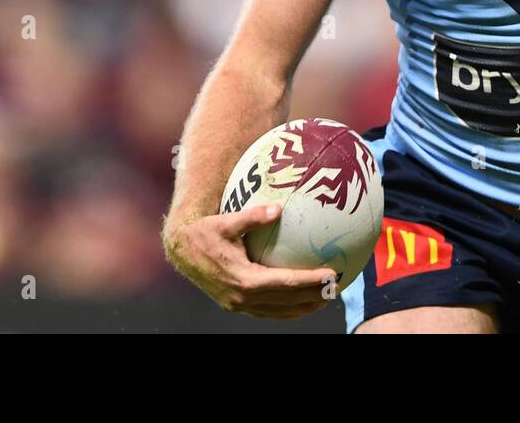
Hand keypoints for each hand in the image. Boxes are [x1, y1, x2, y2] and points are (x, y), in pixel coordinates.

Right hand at [162, 203, 336, 318]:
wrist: (182, 252)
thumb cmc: (206, 233)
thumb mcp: (227, 221)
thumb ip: (253, 216)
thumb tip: (278, 208)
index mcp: (243, 279)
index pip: (286, 283)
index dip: (311, 281)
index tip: (332, 275)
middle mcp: (242, 297)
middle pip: (287, 302)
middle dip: (314, 297)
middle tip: (338, 287)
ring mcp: (239, 305)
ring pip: (279, 312)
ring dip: (305, 307)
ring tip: (327, 298)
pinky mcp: (237, 306)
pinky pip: (268, 312)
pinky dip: (288, 309)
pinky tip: (302, 302)